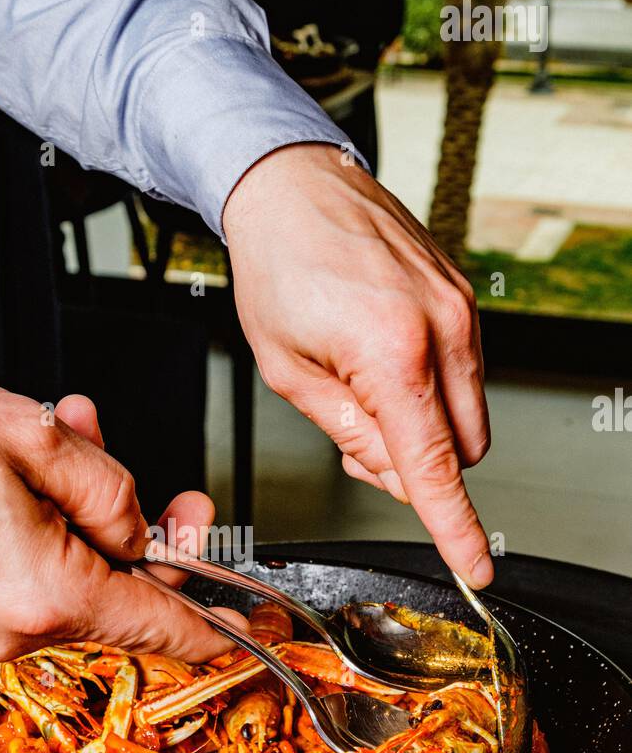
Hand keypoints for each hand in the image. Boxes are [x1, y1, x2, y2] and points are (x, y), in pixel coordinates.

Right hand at [0, 377, 240, 661]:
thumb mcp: (35, 436)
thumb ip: (111, 487)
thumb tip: (141, 529)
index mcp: (49, 591)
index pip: (161, 623)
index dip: (220, 627)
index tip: (258, 631)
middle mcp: (21, 628)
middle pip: (127, 599)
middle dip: (155, 541)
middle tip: (174, 498)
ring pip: (84, 584)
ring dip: (96, 525)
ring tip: (70, 452)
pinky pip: (42, 584)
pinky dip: (58, 539)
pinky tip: (40, 486)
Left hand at [223, 145, 492, 587]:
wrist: (292, 185)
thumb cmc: (278, 267)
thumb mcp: (289, 372)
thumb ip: (349, 433)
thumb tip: (394, 473)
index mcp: (393, 353)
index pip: (434, 465)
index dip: (454, 526)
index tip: (475, 566)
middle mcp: (442, 328)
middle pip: (458, 450)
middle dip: (414, 467)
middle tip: (355, 440)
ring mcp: (460, 309)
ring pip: (465, 415)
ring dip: (422, 428)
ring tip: (360, 391)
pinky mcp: (463, 297)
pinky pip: (463, 374)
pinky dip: (428, 390)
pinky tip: (380, 363)